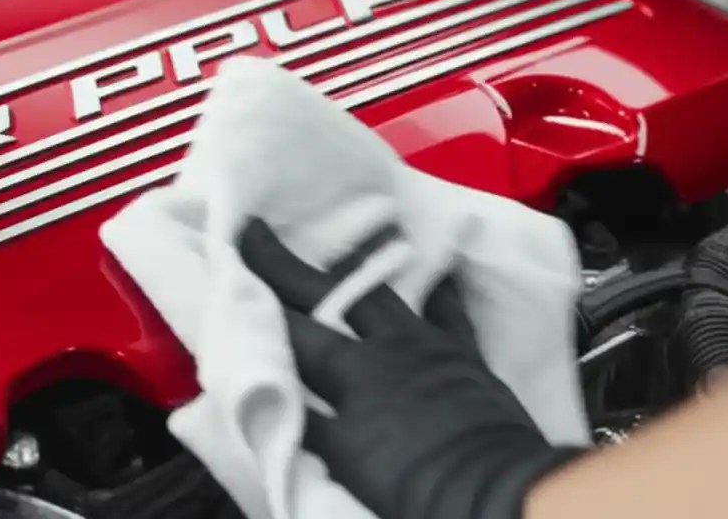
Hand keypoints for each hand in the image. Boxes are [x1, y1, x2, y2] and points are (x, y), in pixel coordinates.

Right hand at [238, 219, 582, 518]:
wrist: (501, 494)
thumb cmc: (418, 488)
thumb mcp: (348, 464)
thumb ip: (310, 429)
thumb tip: (274, 401)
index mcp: (350, 380)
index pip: (290, 336)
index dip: (255, 306)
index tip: (227, 271)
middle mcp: (382, 352)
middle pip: (324, 300)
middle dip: (284, 267)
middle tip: (256, 233)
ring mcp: (426, 348)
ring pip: (382, 294)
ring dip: (357, 262)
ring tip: (340, 234)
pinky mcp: (464, 356)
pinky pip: (449, 312)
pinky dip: (439, 289)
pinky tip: (437, 268)